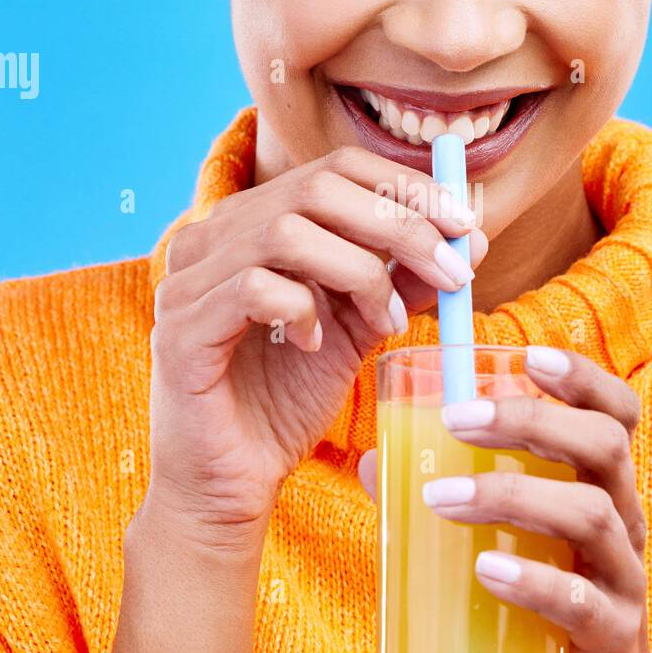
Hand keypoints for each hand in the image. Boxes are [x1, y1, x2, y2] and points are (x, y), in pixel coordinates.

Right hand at [147, 144, 486, 549]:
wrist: (231, 484)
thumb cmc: (287, 402)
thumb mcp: (361, 329)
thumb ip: (404, 280)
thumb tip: (471, 239)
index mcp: (255, 222)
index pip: (336, 168)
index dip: (406, 185)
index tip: (464, 223)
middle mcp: (215, 236)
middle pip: (317, 189)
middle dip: (400, 225)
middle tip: (454, 272)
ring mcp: (189, 279)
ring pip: (287, 232)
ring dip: (360, 273)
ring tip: (388, 322)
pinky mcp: (180, 329)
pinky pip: (252, 287)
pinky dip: (302, 310)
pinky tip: (316, 347)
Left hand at [358, 345, 650, 652]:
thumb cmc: (538, 609)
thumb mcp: (503, 539)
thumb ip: (447, 497)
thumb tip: (372, 461)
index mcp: (601, 486)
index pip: (615, 414)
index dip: (582, 377)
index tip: (527, 357)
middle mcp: (623, 521)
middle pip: (603, 446)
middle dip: (532, 421)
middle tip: (458, 420)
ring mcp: (622, 579)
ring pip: (592, 514)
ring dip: (513, 495)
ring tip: (443, 497)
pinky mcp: (611, 640)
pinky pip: (582, 602)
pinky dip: (534, 579)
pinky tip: (488, 569)